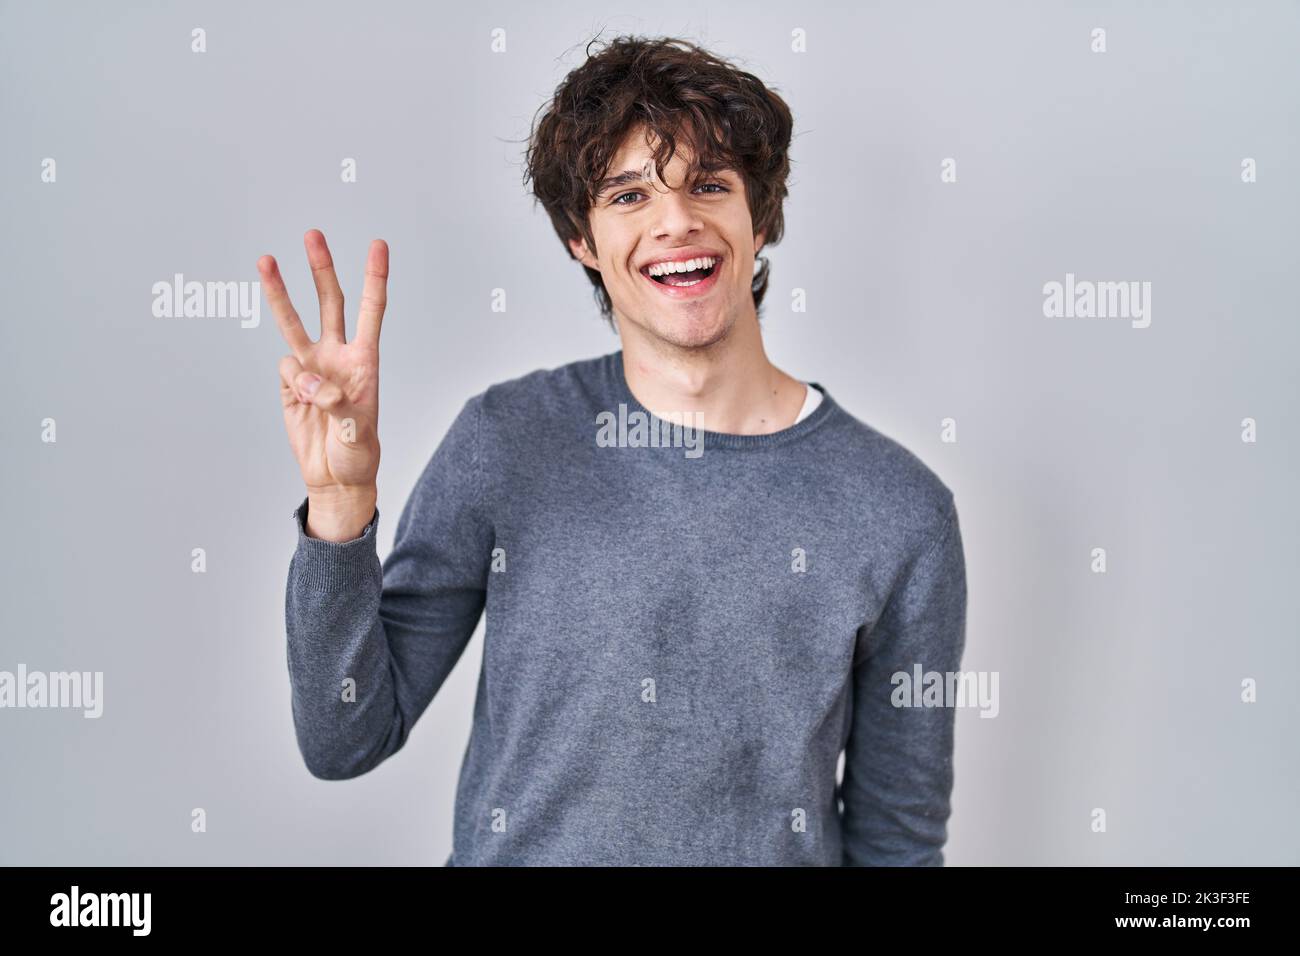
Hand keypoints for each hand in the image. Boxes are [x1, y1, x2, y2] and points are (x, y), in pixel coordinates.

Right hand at [259, 230, 387, 539]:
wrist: (335, 477)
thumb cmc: (357, 454)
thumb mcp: (357, 433)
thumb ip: (336, 404)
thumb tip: (312, 383)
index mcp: (364, 361)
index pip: (370, 311)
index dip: (374, 278)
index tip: (378, 245)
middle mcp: (337, 356)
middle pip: (328, 303)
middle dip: (321, 269)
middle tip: (313, 234)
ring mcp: (311, 368)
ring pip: (294, 321)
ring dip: (280, 291)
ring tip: (266, 260)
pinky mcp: (290, 384)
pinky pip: (285, 371)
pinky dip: (294, 384)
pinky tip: (306, 404)